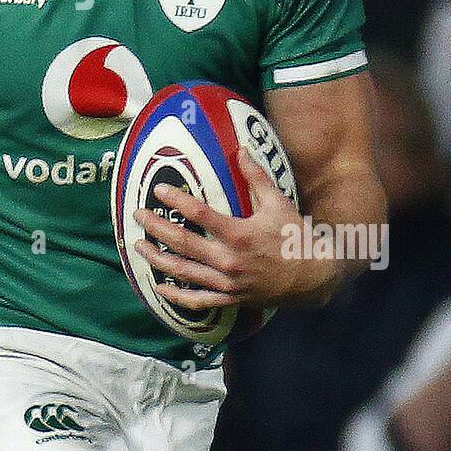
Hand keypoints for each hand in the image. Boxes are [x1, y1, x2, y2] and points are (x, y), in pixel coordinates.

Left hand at [133, 146, 319, 310]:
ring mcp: (228, 282)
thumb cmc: (294, 235)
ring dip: (158, 259)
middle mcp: (229, 260)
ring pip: (184, 272)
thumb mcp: (278, 203)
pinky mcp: (230, 298)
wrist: (313, 276)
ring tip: (138, 246)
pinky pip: (198, 301)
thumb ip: (256, 177)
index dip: (176, 200)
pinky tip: (160, 287)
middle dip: (156, 228)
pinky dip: (177, 296)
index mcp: (239, 233)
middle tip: (137, 216)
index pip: (199, 214)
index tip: (158, 190)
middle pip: (183, 243)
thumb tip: (241, 149)